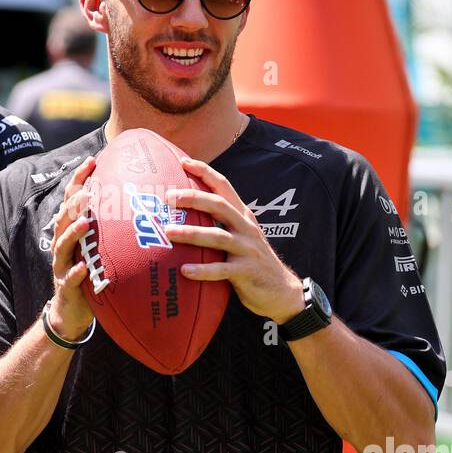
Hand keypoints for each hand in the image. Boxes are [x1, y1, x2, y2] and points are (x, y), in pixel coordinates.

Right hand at [45, 155, 97, 341]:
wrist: (72, 311)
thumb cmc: (89, 273)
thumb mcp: (97, 247)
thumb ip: (109, 226)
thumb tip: (137, 200)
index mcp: (71, 231)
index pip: (72, 199)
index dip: (79, 180)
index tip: (92, 161)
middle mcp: (62, 245)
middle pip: (64, 218)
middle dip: (74, 203)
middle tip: (88, 191)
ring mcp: (62, 265)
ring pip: (63, 245)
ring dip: (73, 232)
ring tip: (84, 223)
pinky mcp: (66, 287)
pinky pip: (70, 279)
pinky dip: (76, 273)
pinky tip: (83, 268)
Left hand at [165, 157, 305, 325]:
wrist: (282, 291)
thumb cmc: (252, 262)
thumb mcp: (241, 237)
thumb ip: (221, 224)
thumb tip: (187, 215)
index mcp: (243, 216)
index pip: (224, 186)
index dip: (204, 172)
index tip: (183, 161)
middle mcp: (246, 229)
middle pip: (219, 205)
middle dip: (194, 198)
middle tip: (169, 197)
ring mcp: (248, 249)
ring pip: (218, 236)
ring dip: (192, 233)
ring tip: (169, 232)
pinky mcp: (247, 272)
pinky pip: (222, 270)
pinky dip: (203, 270)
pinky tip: (185, 270)